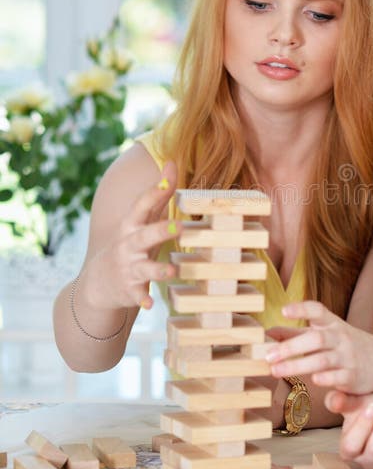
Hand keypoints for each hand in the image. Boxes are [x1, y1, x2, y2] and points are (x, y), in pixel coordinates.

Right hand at [79, 161, 180, 310]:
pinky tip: (149, 305)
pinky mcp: (128, 290)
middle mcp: (128, 245)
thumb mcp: (140, 222)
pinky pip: (136, 295)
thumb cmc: (129, 246)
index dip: (157, 190)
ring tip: (172, 269)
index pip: (143, 205)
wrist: (97, 284)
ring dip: (158, 268)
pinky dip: (141, 300)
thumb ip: (158, 196)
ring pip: (144, 268)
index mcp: (131, 226)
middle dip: (161, 230)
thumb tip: (173, 163)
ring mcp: (127, 268)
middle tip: (179, 226)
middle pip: (144, 235)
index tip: (171, 175)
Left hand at [266, 300, 372, 393]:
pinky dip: (326, 379)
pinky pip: (338, 377)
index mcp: (332, 324)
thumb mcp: (325, 334)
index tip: (283, 310)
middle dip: (290, 347)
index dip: (301, 309)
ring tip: (275, 371)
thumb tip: (268, 332)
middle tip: (268, 356)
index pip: (317, 310)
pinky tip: (313, 381)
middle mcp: (340, 338)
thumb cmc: (346, 346)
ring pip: (322, 360)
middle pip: (315, 339)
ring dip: (297, 366)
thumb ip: (297, 333)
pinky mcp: (353, 377)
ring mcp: (348, 357)